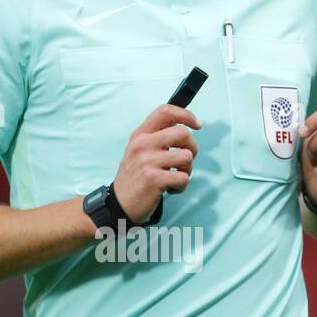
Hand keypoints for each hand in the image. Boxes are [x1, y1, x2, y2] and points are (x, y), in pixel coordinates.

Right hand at [112, 103, 199, 221]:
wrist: (119, 204)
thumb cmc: (134, 178)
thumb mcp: (139, 151)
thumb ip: (157, 137)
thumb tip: (183, 127)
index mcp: (140, 135)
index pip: (165, 111)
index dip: (186, 115)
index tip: (197, 125)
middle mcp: (142, 145)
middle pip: (182, 132)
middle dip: (193, 147)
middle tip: (186, 160)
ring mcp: (148, 162)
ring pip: (187, 156)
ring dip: (187, 170)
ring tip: (175, 177)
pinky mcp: (154, 179)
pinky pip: (184, 177)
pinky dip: (182, 186)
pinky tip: (170, 188)